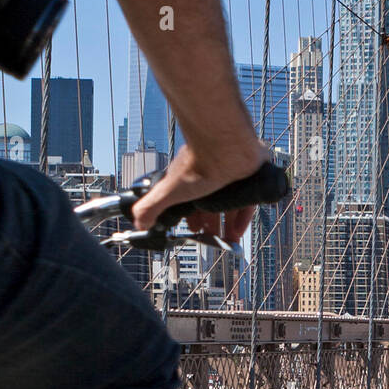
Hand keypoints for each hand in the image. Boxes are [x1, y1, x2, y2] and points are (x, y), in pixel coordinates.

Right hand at [130, 138, 270, 242]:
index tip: (195, 230)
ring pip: (231, 204)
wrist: (226, 147)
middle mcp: (211, 176)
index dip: (193, 218)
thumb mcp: (169, 191)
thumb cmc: (199, 163)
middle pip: (212, 205)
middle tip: (213, 238)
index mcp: (192, 178)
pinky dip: (243, 217)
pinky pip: (248, 201)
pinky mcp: (250, 177)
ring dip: (229, 225)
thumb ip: (151, 207)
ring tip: (229, 240)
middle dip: (212, 225)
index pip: (191, 202)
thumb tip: (139, 222)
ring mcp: (231, 177)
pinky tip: (238, 231)